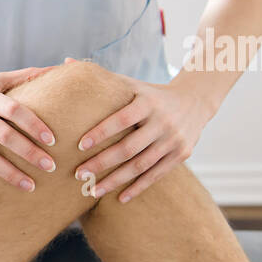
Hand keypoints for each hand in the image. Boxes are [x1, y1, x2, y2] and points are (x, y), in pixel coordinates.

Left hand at [74, 70, 215, 203]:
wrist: (196, 100)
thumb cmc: (152, 94)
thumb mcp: (132, 84)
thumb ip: (101, 78)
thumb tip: (65, 62)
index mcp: (148, 102)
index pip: (122, 119)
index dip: (101, 132)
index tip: (80, 145)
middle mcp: (163, 121)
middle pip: (128, 147)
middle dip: (102, 162)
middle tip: (78, 174)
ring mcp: (173, 140)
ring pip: (141, 165)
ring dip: (116, 180)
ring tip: (93, 191)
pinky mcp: (181, 154)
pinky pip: (156, 175)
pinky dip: (138, 188)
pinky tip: (120, 198)